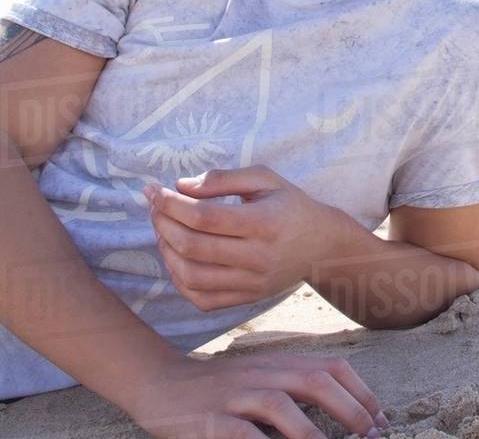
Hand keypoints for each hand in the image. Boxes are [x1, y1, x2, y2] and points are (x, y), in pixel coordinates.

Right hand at [126, 352, 389, 438]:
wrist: (159, 381)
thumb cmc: (219, 388)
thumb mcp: (261, 378)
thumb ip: (295, 388)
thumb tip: (346, 410)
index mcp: (278, 363)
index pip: (330, 366)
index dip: (362, 392)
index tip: (382, 420)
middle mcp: (261, 374)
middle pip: (313, 379)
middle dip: (348, 408)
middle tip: (370, 435)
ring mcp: (234, 395)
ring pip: (278, 404)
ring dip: (310, 432)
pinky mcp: (208, 420)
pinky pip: (239, 432)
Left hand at [144, 165, 342, 311]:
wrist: (324, 247)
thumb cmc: (291, 206)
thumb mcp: (266, 179)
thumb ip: (223, 179)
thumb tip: (181, 186)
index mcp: (263, 222)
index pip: (204, 217)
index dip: (171, 203)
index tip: (154, 190)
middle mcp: (257, 257)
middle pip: (192, 246)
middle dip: (162, 223)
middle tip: (155, 207)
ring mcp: (252, 283)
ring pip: (191, 276)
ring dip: (166, 251)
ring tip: (163, 230)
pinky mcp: (247, 299)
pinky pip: (201, 299)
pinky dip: (179, 280)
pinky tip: (177, 258)